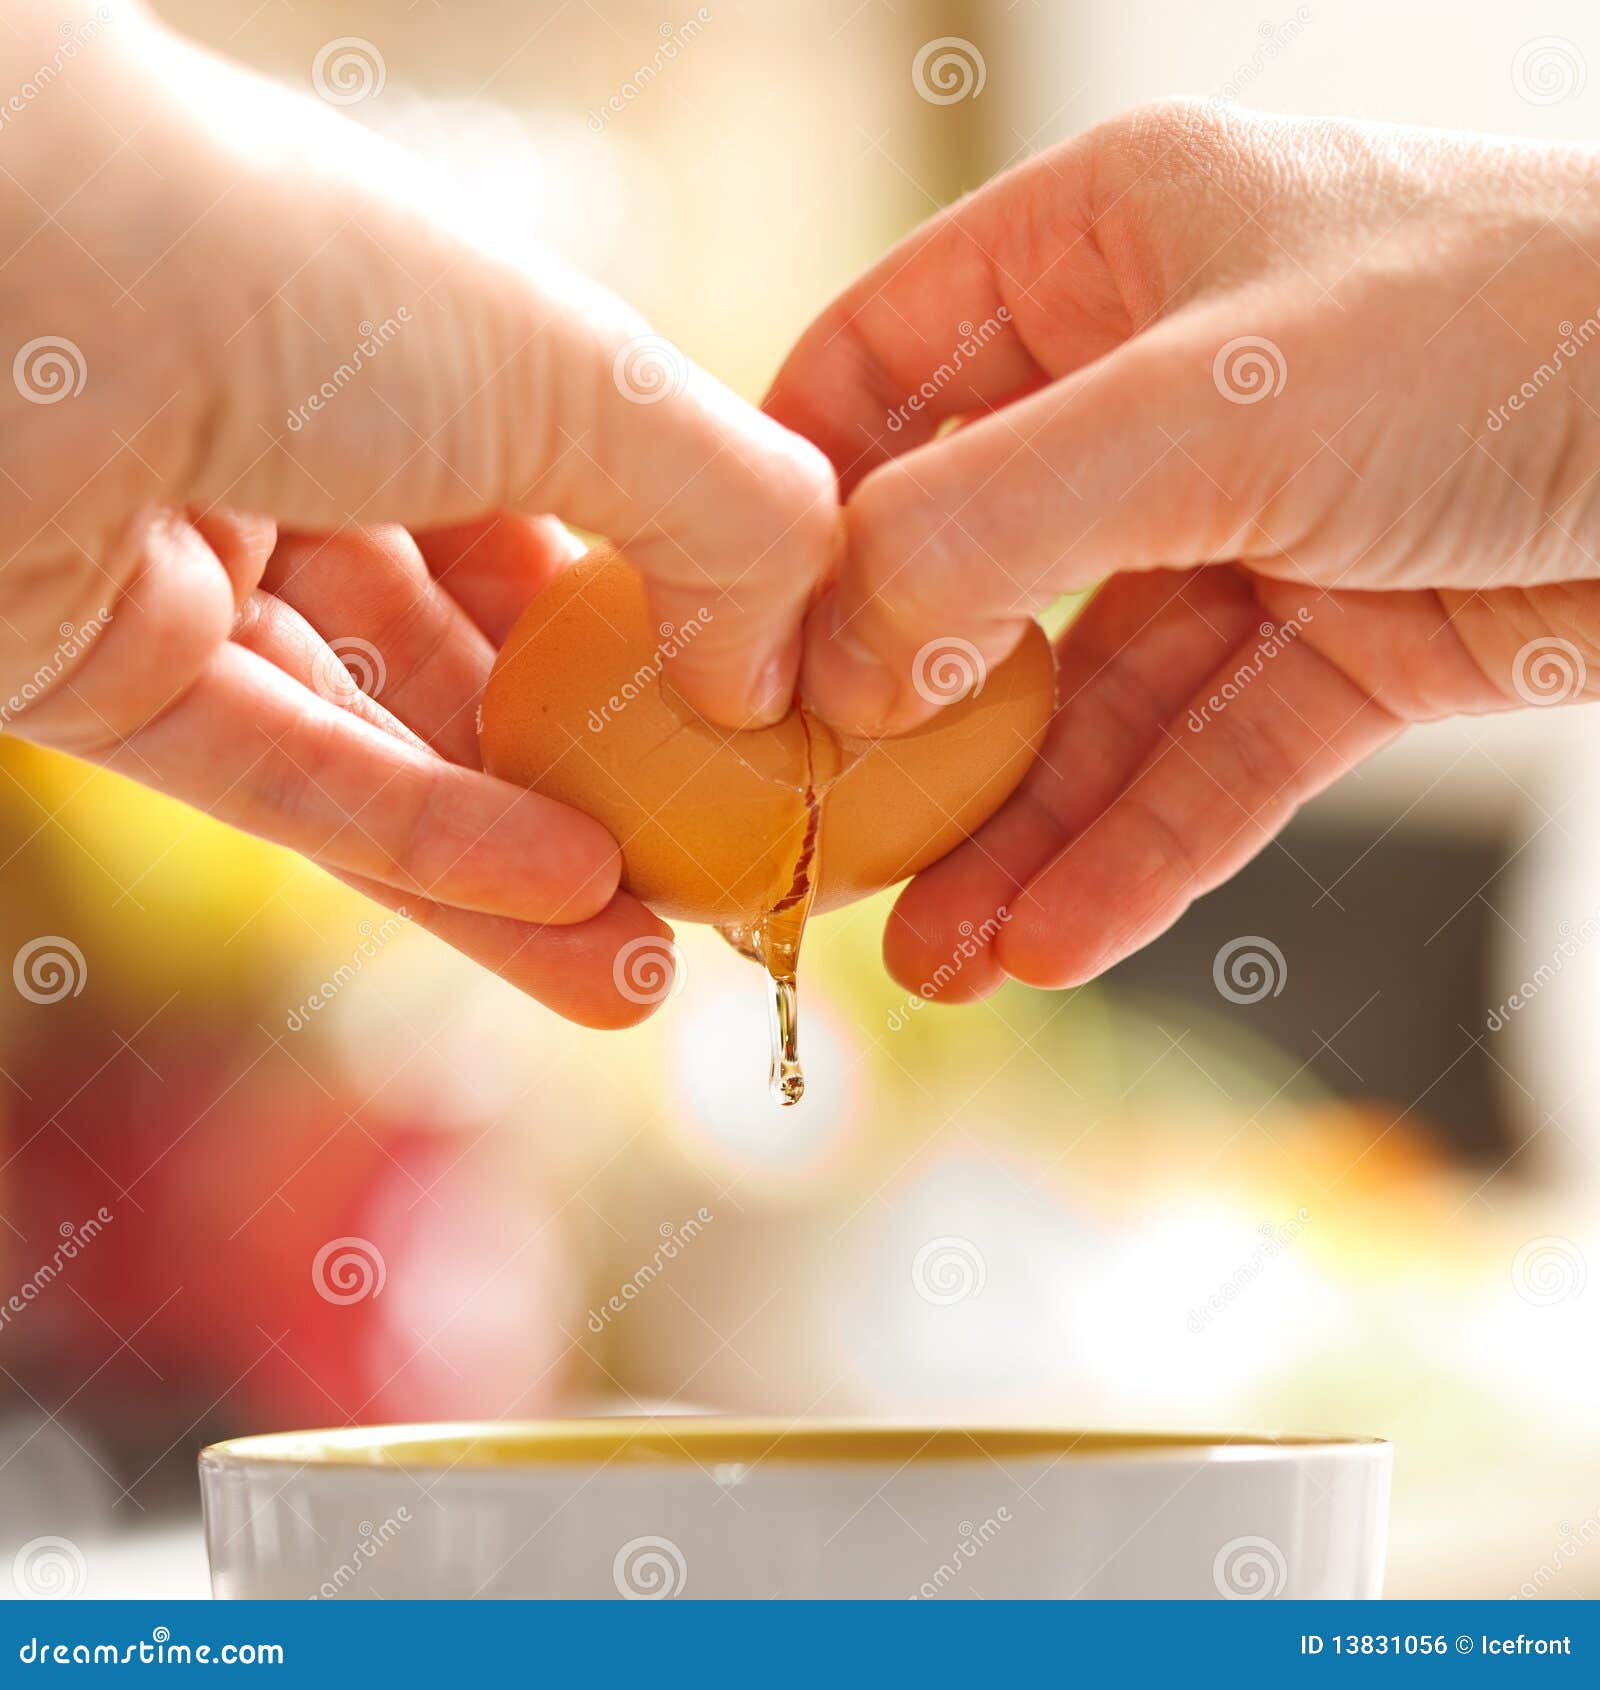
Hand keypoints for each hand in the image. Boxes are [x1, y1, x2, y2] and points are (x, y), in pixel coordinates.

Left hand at [0, 3, 833, 1025]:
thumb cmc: (292, 270)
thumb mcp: (575, 375)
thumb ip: (721, 510)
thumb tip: (781, 664)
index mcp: (420, 345)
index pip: (575, 500)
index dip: (674, 614)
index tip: (762, 718)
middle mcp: (309, 449)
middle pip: (488, 647)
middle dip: (608, 770)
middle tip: (715, 876)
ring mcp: (203, 566)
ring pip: (399, 740)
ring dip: (533, 861)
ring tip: (655, 964)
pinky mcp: (107, 674)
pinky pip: (293, 779)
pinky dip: (430, 852)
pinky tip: (564, 908)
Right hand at [767, 100, 1599, 998]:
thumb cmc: (1515, 330)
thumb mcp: (1210, 406)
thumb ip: (990, 520)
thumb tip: (832, 647)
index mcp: (1105, 252)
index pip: (883, 373)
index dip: (797, 508)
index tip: (730, 645)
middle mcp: (1159, 387)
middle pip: (976, 568)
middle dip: (906, 723)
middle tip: (825, 845)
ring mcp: (1249, 525)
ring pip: (1091, 699)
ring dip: (1014, 832)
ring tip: (931, 956)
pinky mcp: (1336, 643)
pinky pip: (1207, 761)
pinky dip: (1135, 853)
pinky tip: (1052, 940)